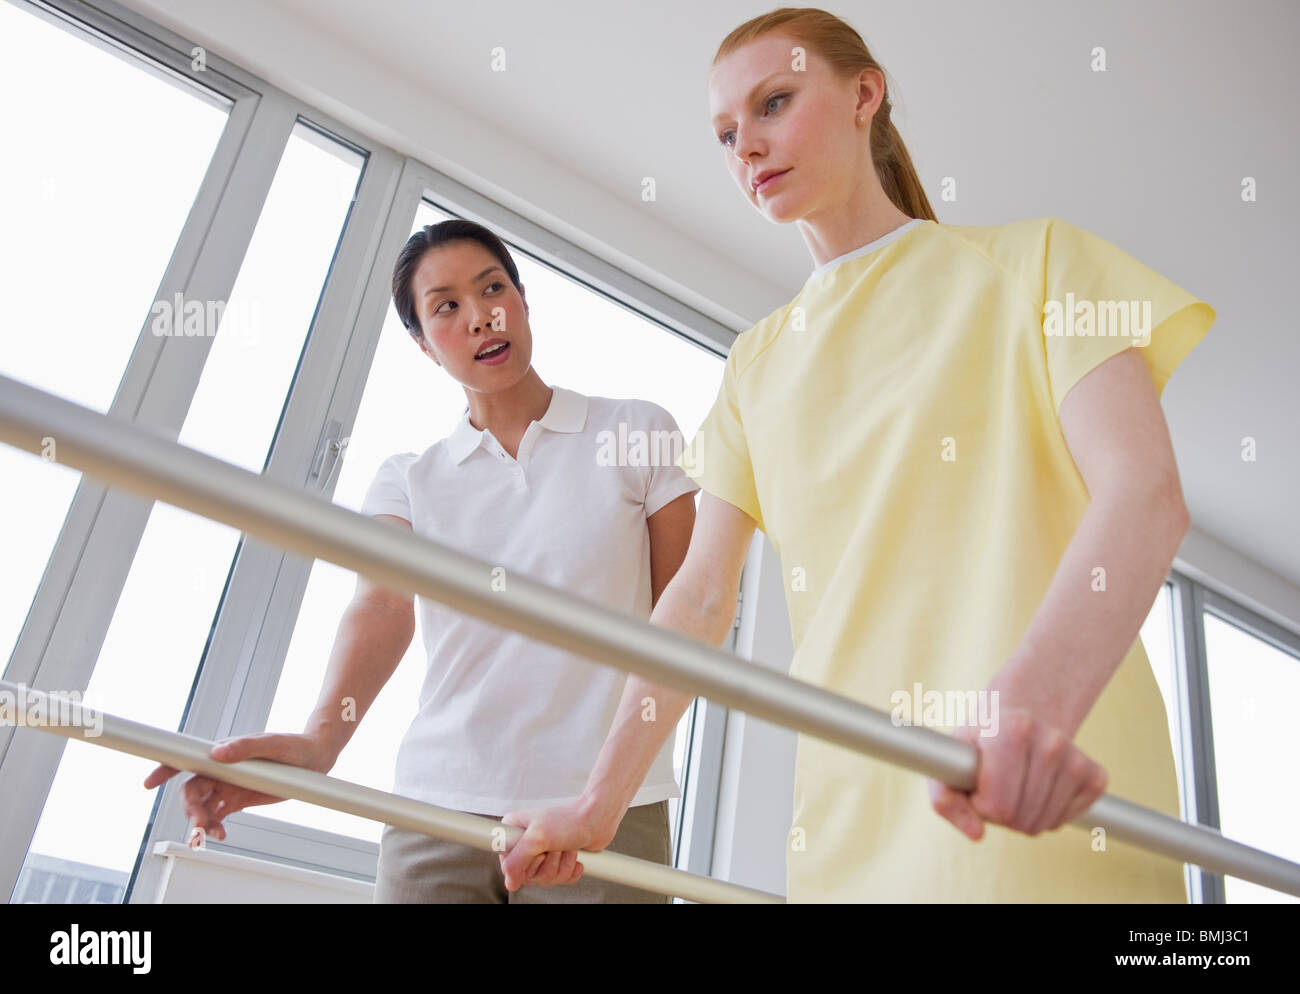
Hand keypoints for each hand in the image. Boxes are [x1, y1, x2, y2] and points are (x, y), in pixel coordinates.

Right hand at [142, 732, 335, 843]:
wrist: (314, 759)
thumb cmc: (292, 745)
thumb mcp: (271, 744)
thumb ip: (244, 747)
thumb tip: (217, 752)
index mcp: (223, 753)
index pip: (187, 760)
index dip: (165, 770)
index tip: (150, 783)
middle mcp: (221, 770)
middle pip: (192, 790)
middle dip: (190, 807)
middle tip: (198, 822)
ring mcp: (228, 785)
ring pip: (202, 806)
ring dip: (201, 821)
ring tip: (210, 834)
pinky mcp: (238, 799)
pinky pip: (218, 816)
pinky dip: (214, 827)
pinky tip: (221, 834)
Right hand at [496, 799, 616, 892]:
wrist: (596, 819)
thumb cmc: (568, 821)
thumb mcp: (537, 838)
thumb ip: (516, 861)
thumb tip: (509, 883)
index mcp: (514, 832)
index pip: (506, 864)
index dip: (524, 863)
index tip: (538, 852)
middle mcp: (525, 844)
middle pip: (528, 875)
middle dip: (547, 865)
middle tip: (555, 847)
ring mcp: (541, 854)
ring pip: (545, 879)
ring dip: (561, 866)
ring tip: (566, 848)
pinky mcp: (557, 862)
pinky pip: (559, 880)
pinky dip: (570, 870)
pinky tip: (574, 856)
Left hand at [926, 707, 1107, 840]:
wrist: (1021, 716)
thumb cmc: (980, 744)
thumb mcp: (950, 762)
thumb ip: (945, 800)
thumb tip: (976, 834)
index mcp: (1012, 730)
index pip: (998, 806)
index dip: (982, 805)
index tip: (979, 785)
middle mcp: (1050, 741)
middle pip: (1020, 818)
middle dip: (1002, 813)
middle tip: (998, 785)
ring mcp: (1076, 758)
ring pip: (1044, 823)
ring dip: (1025, 815)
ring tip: (1016, 786)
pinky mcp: (1095, 776)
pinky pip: (1067, 820)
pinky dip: (1049, 815)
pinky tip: (1039, 789)